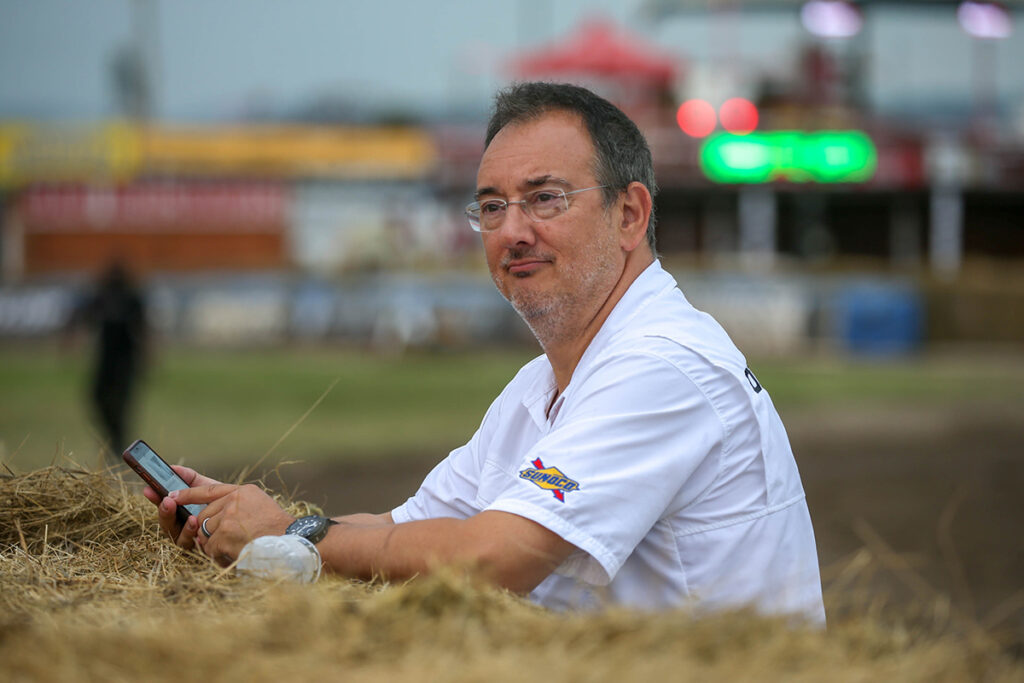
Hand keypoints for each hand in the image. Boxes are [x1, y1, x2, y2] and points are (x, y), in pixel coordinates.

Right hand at [142, 465, 221, 549]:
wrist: (243, 513)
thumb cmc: (222, 500)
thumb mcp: (206, 486)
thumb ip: (190, 478)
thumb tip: (172, 468)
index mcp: (179, 511)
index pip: (163, 505)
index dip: (154, 498)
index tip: (148, 489)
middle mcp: (181, 527)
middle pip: (167, 523)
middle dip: (165, 512)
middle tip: (167, 501)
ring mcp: (190, 539)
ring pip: (178, 537)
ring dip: (183, 527)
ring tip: (190, 518)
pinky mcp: (202, 549)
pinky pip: (195, 546)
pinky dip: (196, 536)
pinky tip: (200, 527)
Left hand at [170, 483, 295, 566]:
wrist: (293, 542)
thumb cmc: (278, 529)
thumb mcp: (260, 506)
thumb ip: (236, 505)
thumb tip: (209, 516)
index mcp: (243, 491)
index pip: (208, 489)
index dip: (188, 493)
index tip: (172, 495)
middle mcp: (234, 500)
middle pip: (204, 516)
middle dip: (210, 531)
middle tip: (228, 540)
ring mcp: (229, 517)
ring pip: (206, 533)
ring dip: (216, 545)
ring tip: (237, 547)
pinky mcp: (225, 535)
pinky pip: (210, 548)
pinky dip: (220, 556)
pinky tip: (236, 555)